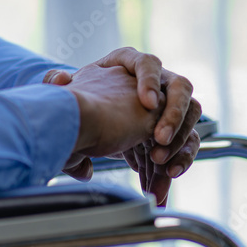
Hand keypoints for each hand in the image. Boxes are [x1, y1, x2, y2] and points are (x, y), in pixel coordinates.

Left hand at [46, 48, 201, 204]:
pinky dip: (176, 166)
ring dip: (181, 145)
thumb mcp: (68, 93)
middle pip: (181, 90)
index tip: (147, 104)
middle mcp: (156, 83)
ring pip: (189, 122)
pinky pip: (182, 149)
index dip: (150, 81)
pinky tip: (164, 184)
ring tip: (165, 168)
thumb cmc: (78, 101)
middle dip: (174, 117)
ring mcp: (166, 111)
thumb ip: (58, 85)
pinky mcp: (168, 137)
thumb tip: (59, 79)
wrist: (85, 125)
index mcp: (130, 64)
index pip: (148, 63)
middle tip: (160, 140)